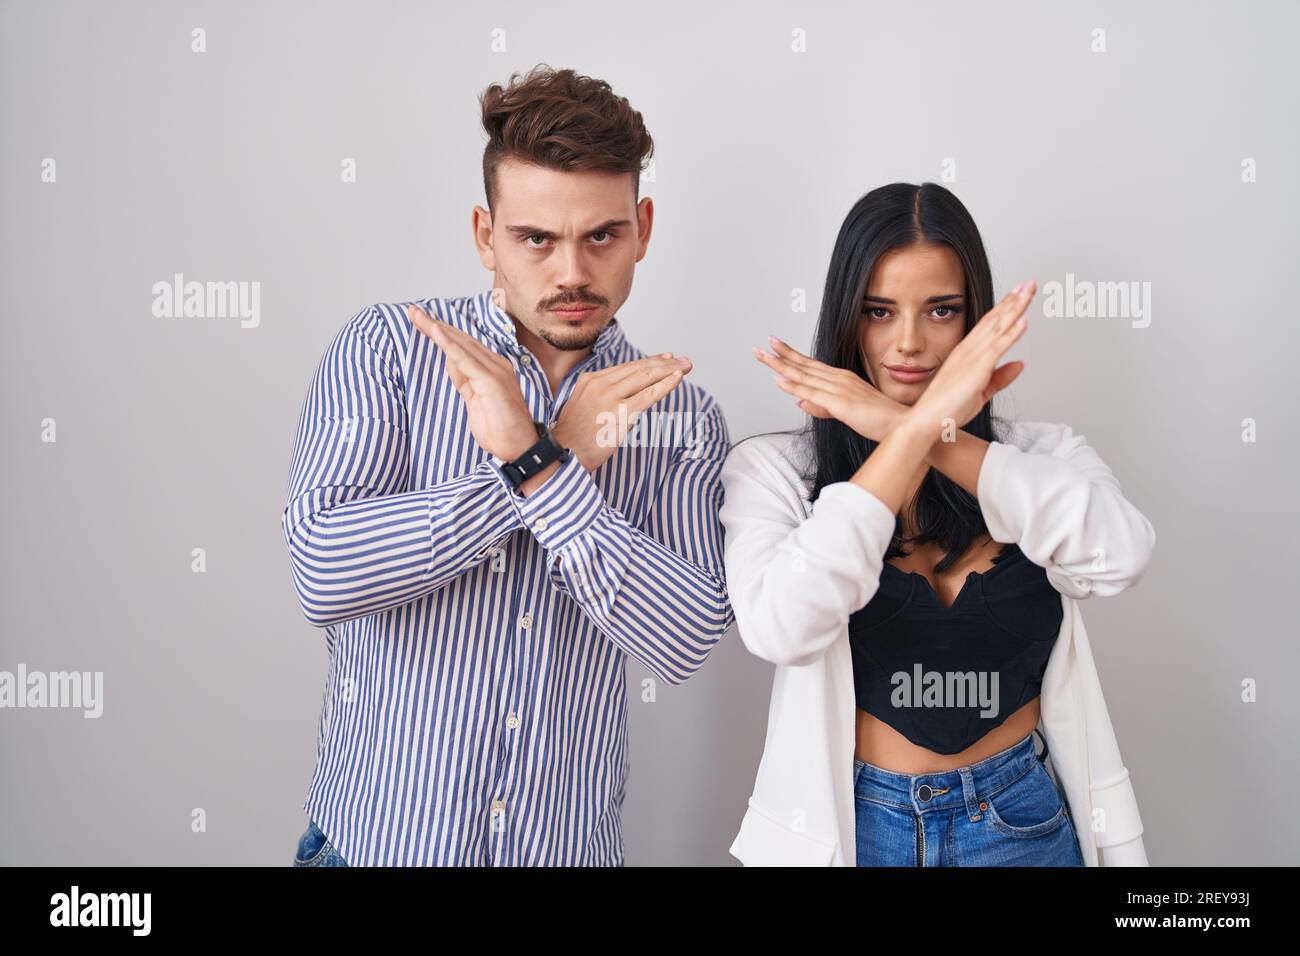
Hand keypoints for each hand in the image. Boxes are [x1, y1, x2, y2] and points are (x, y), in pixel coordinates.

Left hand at [406, 303, 538, 459]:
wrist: (520, 448)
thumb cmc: (501, 429)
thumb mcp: (475, 400)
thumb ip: (465, 380)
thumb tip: (451, 361)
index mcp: (492, 369)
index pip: (463, 346)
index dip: (442, 333)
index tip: (421, 322)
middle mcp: (496, 365)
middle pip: (460, 339)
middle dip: (434, 325)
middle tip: (413, 312)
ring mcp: (495, 371)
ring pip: (461, 344)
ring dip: (437, 329)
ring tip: (418, 316)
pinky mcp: (492, 381)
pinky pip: (466, 359)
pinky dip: (449, 345)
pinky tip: (436, 332)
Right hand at [553, 353, 692, 471]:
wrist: (560, 454)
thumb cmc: (571, 437)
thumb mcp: (581, 406)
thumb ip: (601, 396)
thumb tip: (625, 394)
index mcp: (590, 380)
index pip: (626, 367)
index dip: (648, 361)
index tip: (665, 358)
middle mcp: (600, 384)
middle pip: (638, 369)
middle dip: (664, 363)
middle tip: (683, 360)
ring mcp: (610, 398)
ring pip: (645, 378)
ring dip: (669, 370)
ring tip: (685, 366)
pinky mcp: (620, 414)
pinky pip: (648, 396)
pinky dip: (665, 385)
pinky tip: (677, 379)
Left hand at [753, 336, 907, 441]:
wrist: (900, 425)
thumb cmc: (877, 419)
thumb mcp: (844, 412)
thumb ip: (822, 408)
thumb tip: (799, 402)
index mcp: (841, 379)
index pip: (811, 365)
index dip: (791, 356)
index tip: (775, 347)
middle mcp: (839, 379)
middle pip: (804, 365)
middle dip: (781, 354)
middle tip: (762, 345)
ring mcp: (839, 389)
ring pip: (804, 375)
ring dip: (781, 365)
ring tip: (763, 355)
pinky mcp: (841, 403)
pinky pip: (812, 393)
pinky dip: (794, 386)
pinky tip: (779, 380)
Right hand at [905, 280, 1032, 436]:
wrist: (927, 420)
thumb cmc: (947, 410)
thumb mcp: (981, 393)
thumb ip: (1001, 377)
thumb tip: (1021, 364)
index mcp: (967, 354)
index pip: (989, 325)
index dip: (1005, 308)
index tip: (1018, 293)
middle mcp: (969, 350)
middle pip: (995, 319)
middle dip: (1013, 300)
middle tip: (1029, 283)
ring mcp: (972, 357)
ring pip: (998, 327)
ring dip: (1016, 307)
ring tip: (1029, 290)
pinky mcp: (978, 369)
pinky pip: (998, 347)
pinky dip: (1012, 332)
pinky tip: (1024, 319)